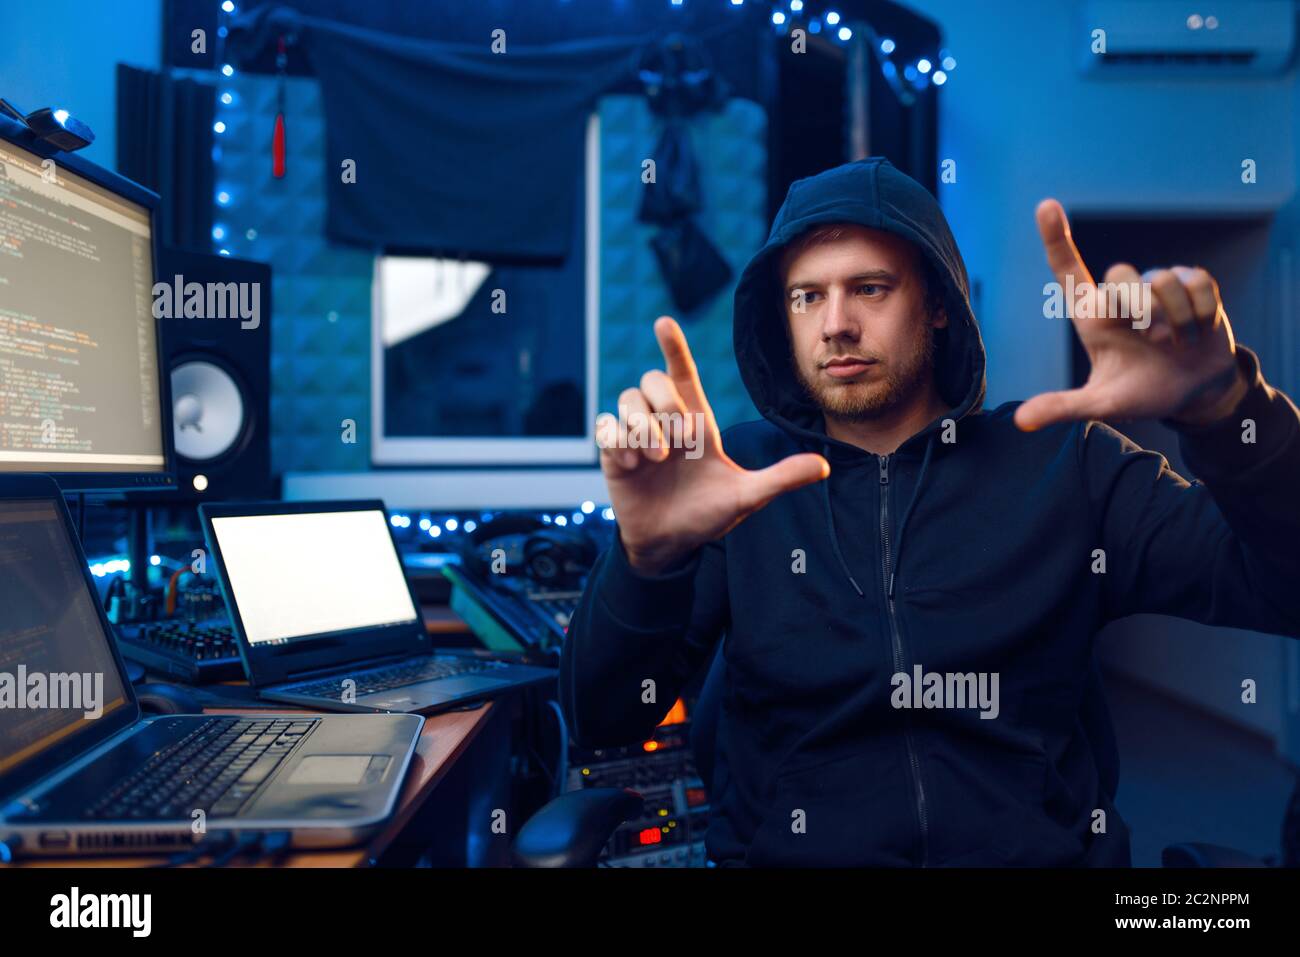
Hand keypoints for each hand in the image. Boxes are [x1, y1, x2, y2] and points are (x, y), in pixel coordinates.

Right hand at [596, 316, 828, 574]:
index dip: (673, 347)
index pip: (682, 373)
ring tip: (657, 460)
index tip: (664, 322)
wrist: (671, 543)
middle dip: (665, 403)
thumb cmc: (707, 515)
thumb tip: (824, 467)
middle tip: (679, 444)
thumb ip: (781, 478)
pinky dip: (621, 444)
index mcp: (696, 421)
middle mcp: (664, 421)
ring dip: (643, 427)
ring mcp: (637, 436)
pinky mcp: (614, 454)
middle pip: (652, 379)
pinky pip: (607, 430)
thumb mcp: (747, 496)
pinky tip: (635, 466)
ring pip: (627, 399)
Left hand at [1015, 199, 1247, 431]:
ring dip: (1173, 322)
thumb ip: (1064, 407)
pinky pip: (1198, 285)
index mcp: (1093, 314)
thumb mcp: (1102, 404)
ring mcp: (1157, 285)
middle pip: (1121, 275)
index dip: (1057, 237)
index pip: (1068, 270)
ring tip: (1174, 343)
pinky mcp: (1194, 283)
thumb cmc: (1142, 393)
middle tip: (1150, 341)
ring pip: (1161, 281)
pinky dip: (1200, 316)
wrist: (1194, 392)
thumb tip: (1020, 422)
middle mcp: (1121, 293)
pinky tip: (1197, 332)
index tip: (1045, 205)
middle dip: (1138, 311)